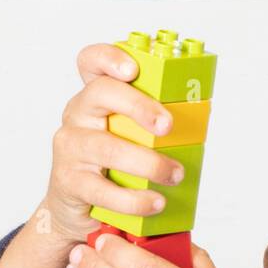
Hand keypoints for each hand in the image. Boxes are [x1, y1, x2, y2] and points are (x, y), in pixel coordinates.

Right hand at [43, 41, 185, 244]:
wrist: (79, 209)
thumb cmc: (112, 168)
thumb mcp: (129, 139)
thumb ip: (151, 126)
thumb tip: (197, 126)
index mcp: (95, 98)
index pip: (91, 63)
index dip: (108, 58)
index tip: (133, 69)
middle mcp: (78, 115)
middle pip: (101, 93)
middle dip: (139, 106)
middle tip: (168, 125)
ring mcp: (71, 148)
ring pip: (107, 147)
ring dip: (148, 163)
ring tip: (175, 175)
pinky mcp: (70, 182)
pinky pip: (104, 190)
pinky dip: (135, 199)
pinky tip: (155, 202)